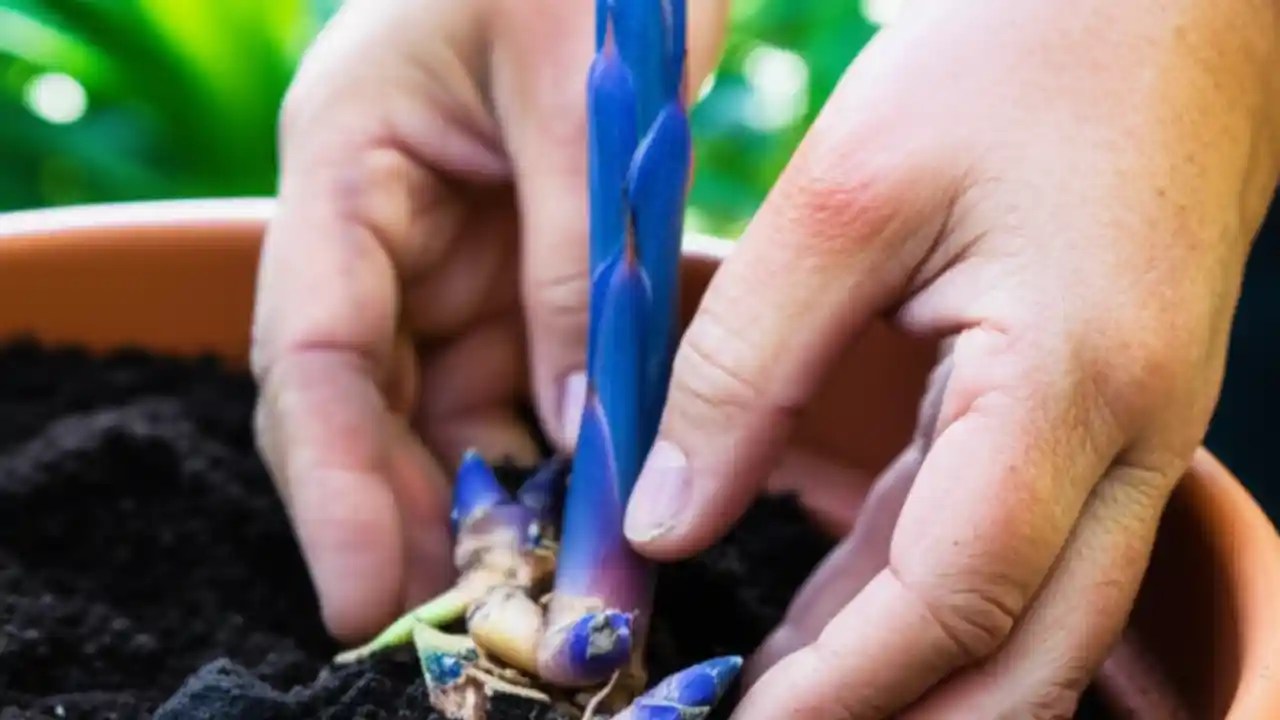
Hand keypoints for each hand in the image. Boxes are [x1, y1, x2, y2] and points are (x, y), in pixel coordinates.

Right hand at [250, 0, 725, 642]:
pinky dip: (537, 453)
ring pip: (435, 408)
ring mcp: (438, 252)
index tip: (365, 596)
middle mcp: (374, 224)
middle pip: (363, 403)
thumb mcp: (583, 109)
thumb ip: (575, 271)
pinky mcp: (504, 269)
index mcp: (345, 161)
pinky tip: (577, 513)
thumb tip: (582, 432)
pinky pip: (504, 381)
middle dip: (407, 517)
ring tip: (537, 589)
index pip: (317, 349)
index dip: (332, 485)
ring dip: (481, 500)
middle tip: (475, 624)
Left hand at [623, 0, 1279, 715]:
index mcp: (1073, 386)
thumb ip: (740, 366)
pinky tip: (837, 607)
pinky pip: (1023, 548)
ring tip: (783, 691)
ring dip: (914, 676)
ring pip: (1034, 621)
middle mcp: (1134, 441)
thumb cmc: (1012, 63)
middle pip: (1028, 655)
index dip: (844, 684)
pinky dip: (926, 599)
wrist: (1163, 1)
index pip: (958, 598)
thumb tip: (666, 515)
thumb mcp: (843, 199)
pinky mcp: (1107, 417)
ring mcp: (1138, 438)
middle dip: (899, 718)